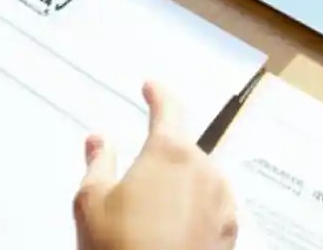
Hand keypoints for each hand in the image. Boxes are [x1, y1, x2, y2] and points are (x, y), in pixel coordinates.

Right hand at [74, 82, 237, 249]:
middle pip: (181, 150)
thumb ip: (98, 163)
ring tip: (148, 222)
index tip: (151, 87)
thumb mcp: (91, 203)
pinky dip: (194, 212)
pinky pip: (211, 208)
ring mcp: (222, 201)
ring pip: (198, 180)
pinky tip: (170, 234)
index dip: (158, 94)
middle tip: (132, 190)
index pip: (169, 108)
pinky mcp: (231, 230)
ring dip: (179, 189)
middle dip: (160, 162)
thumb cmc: (121, 249)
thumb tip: (99, 141)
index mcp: (170, 153)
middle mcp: (204, 170)